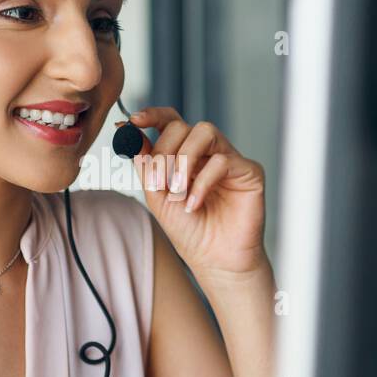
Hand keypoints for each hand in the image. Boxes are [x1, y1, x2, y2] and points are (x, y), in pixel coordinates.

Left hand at [119, 107, 267, 279]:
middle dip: (164, 151)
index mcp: (184, 154)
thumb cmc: (190, 231)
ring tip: (175, 190)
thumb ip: (146, 164)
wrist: (215, 260)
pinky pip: (222, 160)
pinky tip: (193, 204)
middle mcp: (207, 152)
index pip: (169, 122)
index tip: (132, 120)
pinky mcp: (249, 171)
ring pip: (204, 132)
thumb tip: (127, 132)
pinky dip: (202, 182)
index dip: (151, 115)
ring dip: (182, 160)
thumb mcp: (157, 196)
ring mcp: (229, 159)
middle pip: (182, 125)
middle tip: (159, 182)